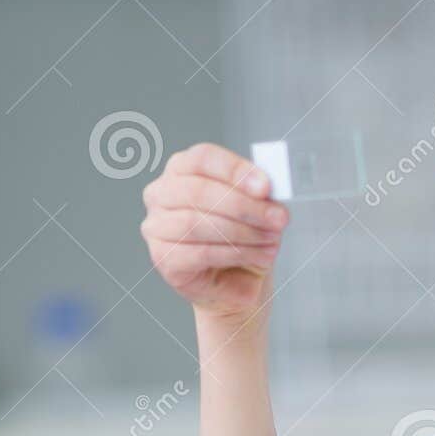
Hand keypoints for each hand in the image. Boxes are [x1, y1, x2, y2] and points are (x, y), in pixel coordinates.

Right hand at [140, 143, 287, 323]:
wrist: (240, 277)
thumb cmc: (244, 234)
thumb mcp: (256, 207)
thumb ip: (258, 193)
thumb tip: (268, 190)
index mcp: (183, 168)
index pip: (202, 158)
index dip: (235, 170)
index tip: (266, 187)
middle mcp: (161, 193)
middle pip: (198, 190)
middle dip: (244, 205)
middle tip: (278, 218)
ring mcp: (156, 226)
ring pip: (197, 223)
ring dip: (243, 232)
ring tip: (271, 241)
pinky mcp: (163, 258)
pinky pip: (200, 253)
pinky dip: (235, 254)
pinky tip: (258, 256)